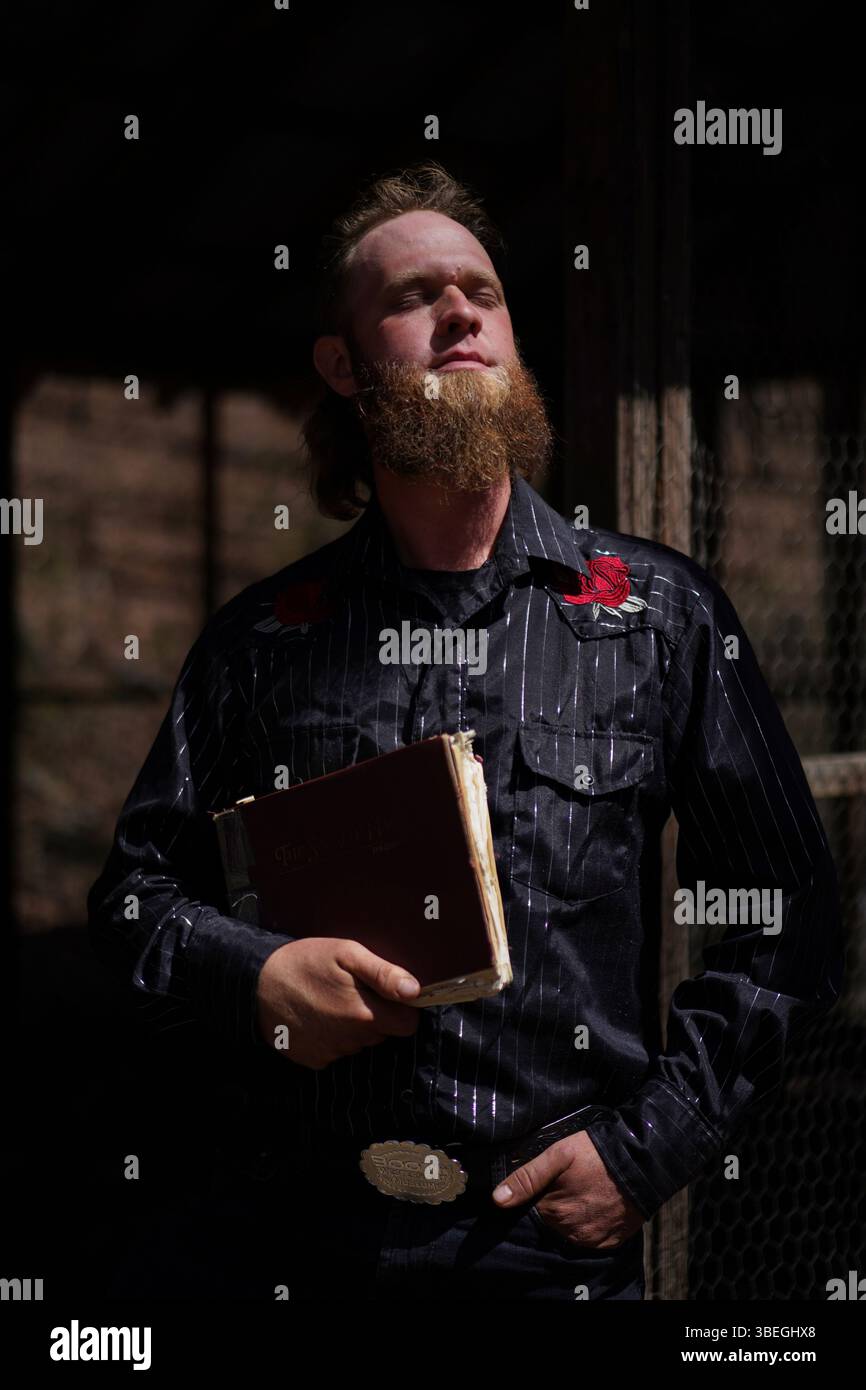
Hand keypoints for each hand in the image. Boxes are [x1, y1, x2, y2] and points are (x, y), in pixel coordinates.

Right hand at [256, 937, 420, 1069]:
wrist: (256, 984)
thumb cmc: (305, 962)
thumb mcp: (346, 953)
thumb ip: (384, 973)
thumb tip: (415, 991)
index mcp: (364, 1014)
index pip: (408, 1025)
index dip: (403, 1009)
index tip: (389, 994)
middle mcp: (352, 1040)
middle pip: (384, 1033)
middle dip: (377, 1015)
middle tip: (354, 991)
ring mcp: (332, 1054)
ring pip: (361, 1043)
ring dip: (355, 1026)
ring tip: (331, 1001)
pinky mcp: (314, 1061)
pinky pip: (337, 1051)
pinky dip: (333, 1037)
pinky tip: (318, 1017)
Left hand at [491, 1129, 644, 1248]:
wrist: (644, 1162)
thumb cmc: (598, 1154)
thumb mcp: (559, 1155)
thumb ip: (528, 1177)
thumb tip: (498, 1200)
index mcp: (553, 1212)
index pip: (530, 1210)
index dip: (533, 1196)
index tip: (544, 1185)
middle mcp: (570, 1232)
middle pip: (549, 1221)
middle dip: (552, 1205)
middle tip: (566, 1184)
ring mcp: (591, 1239)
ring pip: (568, 1230)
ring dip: (569, 1216)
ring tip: (581, 1192)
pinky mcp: (610, 1241)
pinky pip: (590, 1237)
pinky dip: (588, 1224)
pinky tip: (594, 1205)